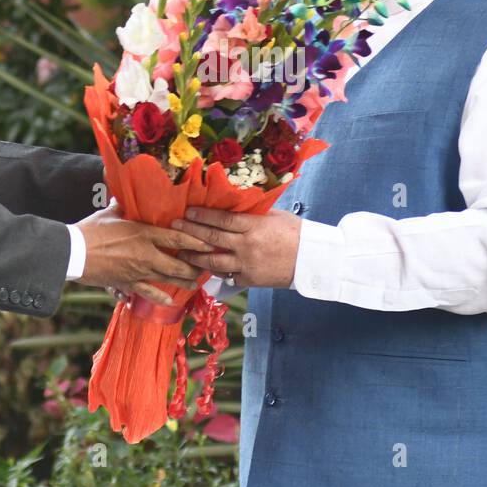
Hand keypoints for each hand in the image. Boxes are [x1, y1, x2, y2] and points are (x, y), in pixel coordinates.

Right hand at [75, 202, 213, 305]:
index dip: (195, 242)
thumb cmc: (91, 230)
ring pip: (167, 279)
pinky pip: (148, 292)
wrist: (74, 252)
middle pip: (177, 264)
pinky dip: (159, 297)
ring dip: (183, 282)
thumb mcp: (110, 213)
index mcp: (144, 233)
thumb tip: (123, 197)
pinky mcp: (127, 282)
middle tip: (205, 268)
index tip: (209, 244)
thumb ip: (122, 206)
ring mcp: (138, 270)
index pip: (177, 238)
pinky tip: (170, 301)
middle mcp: (146, 253)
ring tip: (195, 284)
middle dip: (193, 267)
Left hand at [170, 208, 301, 288]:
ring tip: (180, 252)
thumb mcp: (275, 216)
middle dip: (190, 232)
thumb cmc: (295, 233)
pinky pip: (226, 275)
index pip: (221, 220)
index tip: (188, 212)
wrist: (312, 260)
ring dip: (193, 257)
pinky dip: (213, 271)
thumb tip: (233, 206)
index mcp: (254, 226)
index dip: (202, 216)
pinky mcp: (249, 280)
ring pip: (213, 261)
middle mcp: (247, 246)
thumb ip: (253, 214)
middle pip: (212, 238)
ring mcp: (246, 265)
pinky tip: (202, 267)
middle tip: (174, 227)